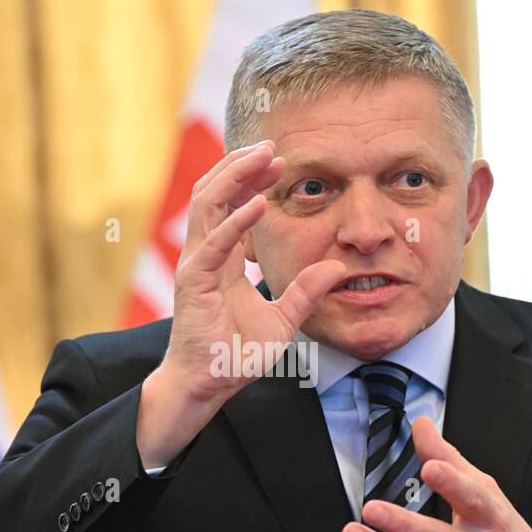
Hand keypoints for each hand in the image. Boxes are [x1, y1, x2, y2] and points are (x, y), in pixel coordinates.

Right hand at [136, 142, 346, 468]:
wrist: (209, 385)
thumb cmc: (235, 355)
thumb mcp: (283, 319)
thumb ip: (306, 292)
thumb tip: (337, 269)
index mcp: (221, 258)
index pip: (232, 204)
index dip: (252, 179)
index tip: (280, 162)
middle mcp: (204, 254)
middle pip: (216, 193)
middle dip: (242, 166)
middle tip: (272, 147)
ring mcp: (196, 265)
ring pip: (208, 204)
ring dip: (236, 177)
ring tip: (263, 158)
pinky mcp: (194, 281)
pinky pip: (215, 243)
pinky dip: (236, 221)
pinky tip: (259, 204)